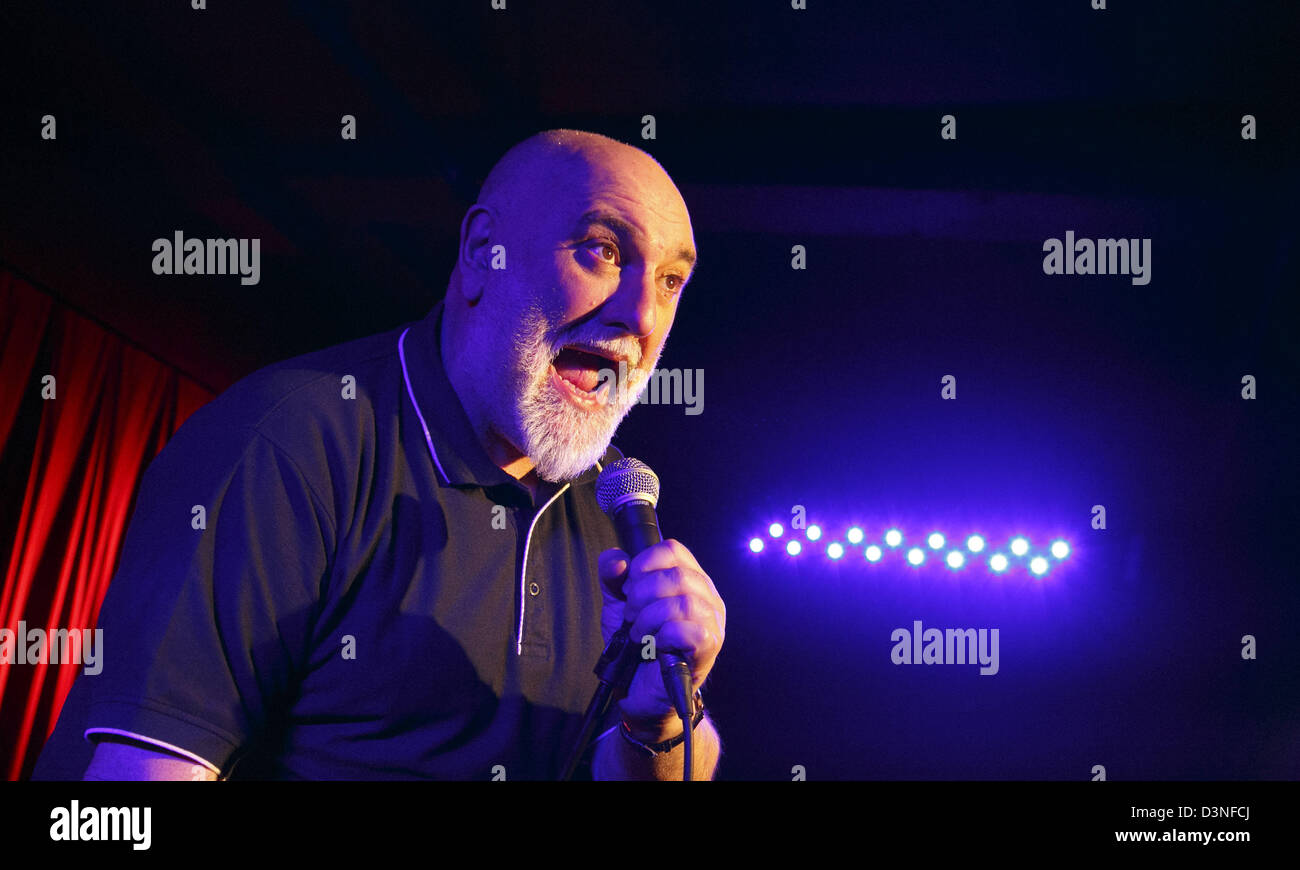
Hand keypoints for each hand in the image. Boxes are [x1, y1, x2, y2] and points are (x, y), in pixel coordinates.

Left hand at [597, 539, 725, 740]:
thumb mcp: (618, 604)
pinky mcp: (708, 648)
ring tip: (639, 633)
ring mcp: (713, 623)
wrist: (639, 692)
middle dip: (641, 594)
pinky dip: (661, 635)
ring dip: (649, 617)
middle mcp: (707, 596)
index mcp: (689, 579)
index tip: (628, 588)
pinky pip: (686, 629)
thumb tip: (617, 560)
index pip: (673, 550)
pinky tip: (653, 646)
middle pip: (676, 574)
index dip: (643, 564)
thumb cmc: (635, 646)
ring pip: (683, 602)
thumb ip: (612, 577)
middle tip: (631, 616)